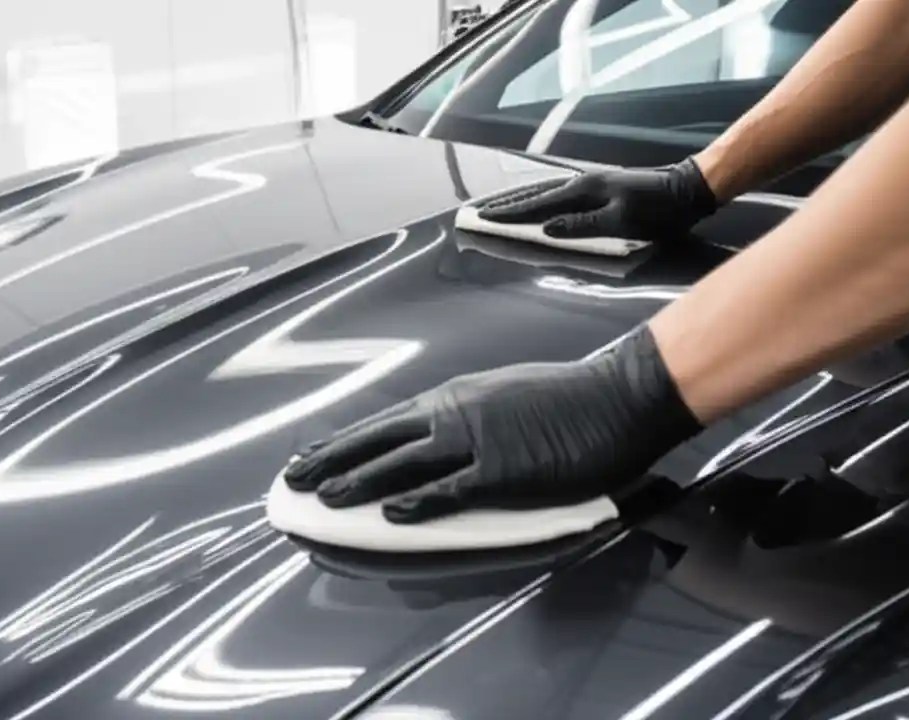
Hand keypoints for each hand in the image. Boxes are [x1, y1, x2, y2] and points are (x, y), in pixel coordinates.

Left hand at [283, 327, 701, 522]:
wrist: (615, 395)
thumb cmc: (565, 397)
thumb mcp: (499, 395)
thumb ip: (464, 416)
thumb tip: (436, 433)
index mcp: (451, 399)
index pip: (381, 424)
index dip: (342, 442)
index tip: (309, 454)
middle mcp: (452, 415)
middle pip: (377, 441)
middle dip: (332, 460)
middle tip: (293, 480)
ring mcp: (476, 441)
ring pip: (402, 464)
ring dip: (359, 481)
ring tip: (324, 498)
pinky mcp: (503, 470)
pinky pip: (452, 490)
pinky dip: (419, 502)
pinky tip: (391, 514)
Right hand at [477, 158, 718, 240]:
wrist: (687, 189)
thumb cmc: (658, 211)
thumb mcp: (622, 222)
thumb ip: (582, 226)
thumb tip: (547, 229)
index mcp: (583, 191)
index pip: (537, 205)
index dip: (509, 214)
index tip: (482, 218)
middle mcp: (581, 182)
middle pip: (534, 194)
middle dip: (505, 203)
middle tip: (477, 210)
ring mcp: (589, 182)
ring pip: (544, 190)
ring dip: (518, 198)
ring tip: (497, 204)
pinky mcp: (598, 187)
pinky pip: (557, 191)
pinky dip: (538, 196)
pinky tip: (534, 200)